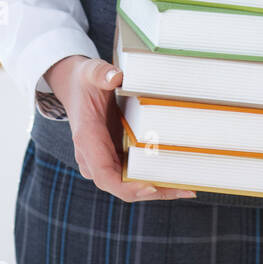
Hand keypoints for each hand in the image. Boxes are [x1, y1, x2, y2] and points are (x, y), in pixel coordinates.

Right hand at [43, 54, 196, 202]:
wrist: (75, 86)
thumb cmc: (84, 80)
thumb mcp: (91, 72)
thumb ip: (101, 73)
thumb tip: (116, 77)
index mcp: (88, 140)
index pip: (104, 175)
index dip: (127, 186)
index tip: (151, 187)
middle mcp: (93, 157)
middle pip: (122, 186)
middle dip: (153, 191)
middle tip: (185, 189)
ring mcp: (103, 160)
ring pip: (129, 184)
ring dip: (157, 188)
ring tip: (188, 187)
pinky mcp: (113, 157)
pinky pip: (132, 175)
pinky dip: (153, 178)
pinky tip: (177, 177)